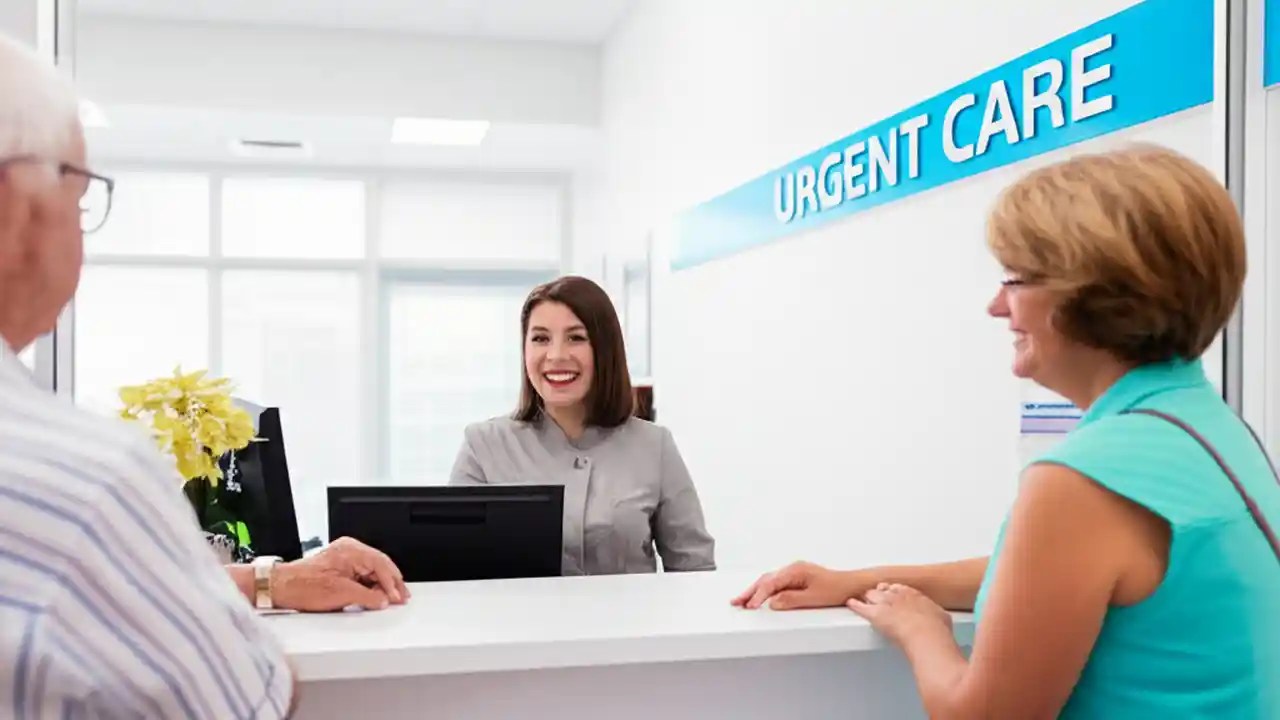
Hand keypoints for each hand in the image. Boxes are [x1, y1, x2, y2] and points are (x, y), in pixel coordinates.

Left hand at [271, 537, 410, 612]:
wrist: (281, 587)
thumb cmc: (303, 586)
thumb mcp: (340, 594)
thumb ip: (367, 596)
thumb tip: (383, 600)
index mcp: (351, 550)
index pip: (381, 564)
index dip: (392, 582)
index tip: (397, 597)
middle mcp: (349, 550)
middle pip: (379, 565)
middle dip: (391, 582)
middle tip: (401, 597)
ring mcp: (344, 557)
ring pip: (371, 569)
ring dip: (381, 584)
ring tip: (390, 598)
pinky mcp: (339, 566)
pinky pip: (362, 573)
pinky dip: (370, 584)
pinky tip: (375, 595)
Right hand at [731, 561, 867, 609]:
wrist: (851, 585)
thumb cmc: (836, 589)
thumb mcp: (813, 598)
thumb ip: (791, 600)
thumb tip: (772, 602)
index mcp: (795, 571)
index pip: (770, 583)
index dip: (758, 595)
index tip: (750, 606)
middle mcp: (793, 569)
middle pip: (766, 580)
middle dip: (750, 591)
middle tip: (736, 601)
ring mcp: (795, 573)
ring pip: (769, 581)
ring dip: (756, 591)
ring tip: (743, 601)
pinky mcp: (797, 579)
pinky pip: (776, 583)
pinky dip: (766, 590)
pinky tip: (760, 596)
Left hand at [847, 582, 951, 644]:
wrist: (925, 632)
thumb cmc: (936, 628)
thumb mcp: (943, 619)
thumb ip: (940, 618)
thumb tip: (946, 624)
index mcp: (916, 595)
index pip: (903, 590)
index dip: (897, 592)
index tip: (895, 593)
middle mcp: (899, 596)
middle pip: (886, 591)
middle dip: (882, 592)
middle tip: (879, 594)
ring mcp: (886, 603)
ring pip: (873, 596)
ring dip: (869, 597)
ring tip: (864, 597)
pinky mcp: (875, 614)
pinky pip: (861, 607)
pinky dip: (855, 605)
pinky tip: (850, 603)